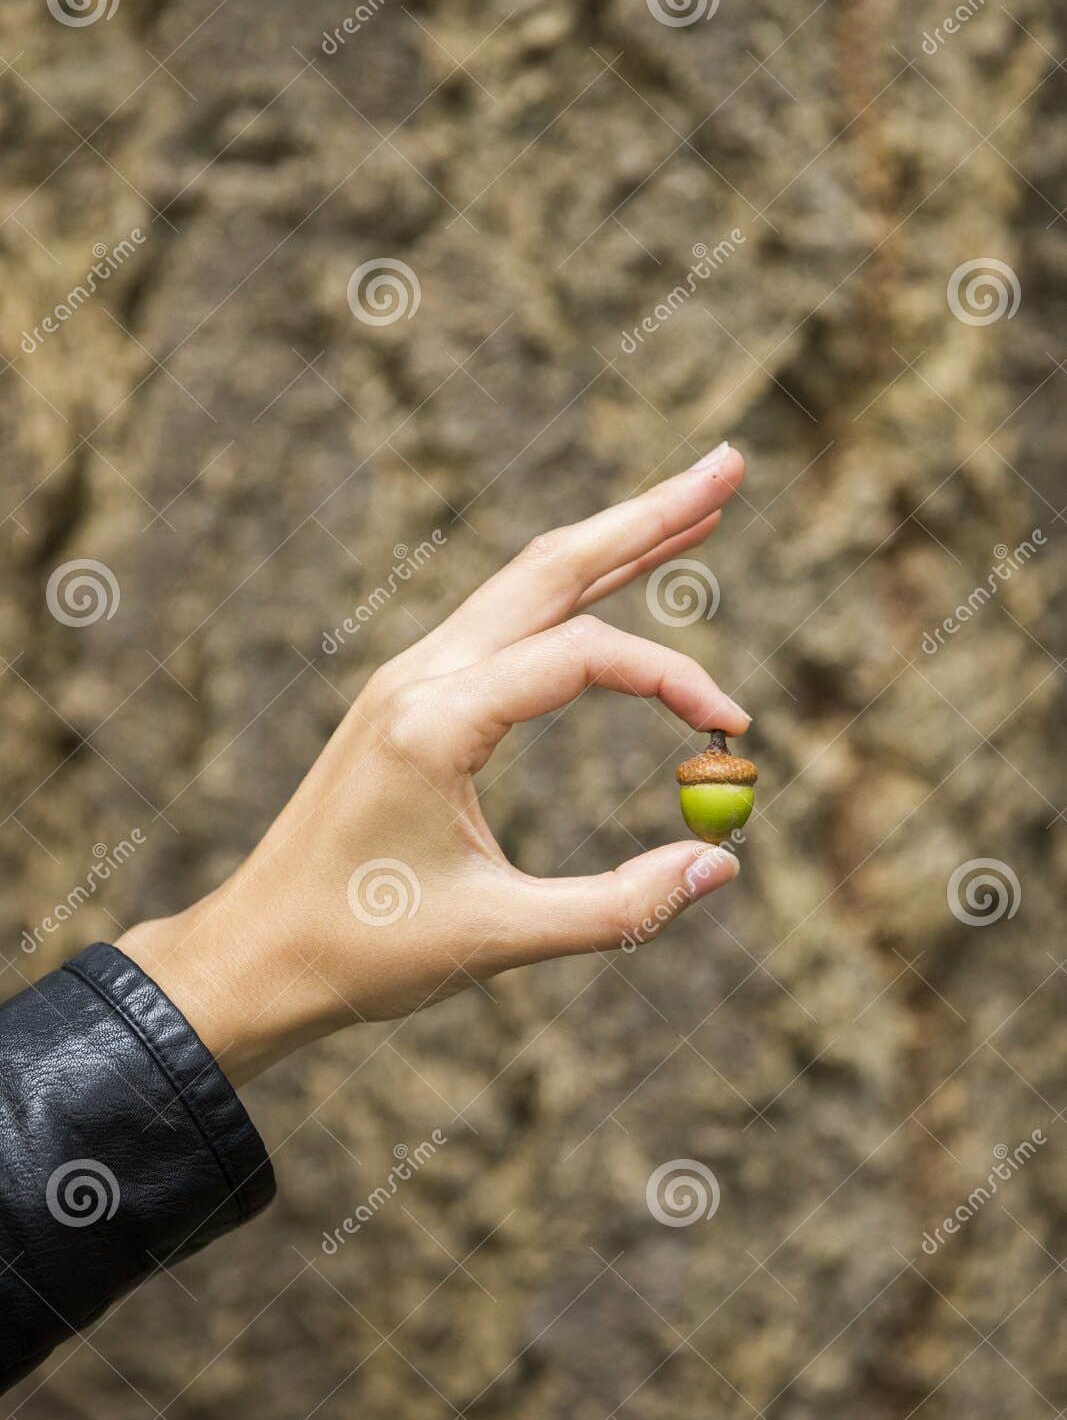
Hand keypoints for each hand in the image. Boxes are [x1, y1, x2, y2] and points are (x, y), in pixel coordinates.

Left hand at [118, 444, 750, 1082]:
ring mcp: (409, 678)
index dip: (673, 679)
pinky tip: (609, 584)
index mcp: (433, 723)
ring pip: (526, 582)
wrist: (254, 954)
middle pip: (552, 567)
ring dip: (610, 541)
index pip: (580, 657)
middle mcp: (418, 677)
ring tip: (692, 506)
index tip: (735, 730)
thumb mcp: (498, 937)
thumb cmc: (364, 951)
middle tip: (730, 464)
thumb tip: (722, 863)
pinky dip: (569, 593)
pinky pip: (503, 621)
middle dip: (647, 514)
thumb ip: (619, 905)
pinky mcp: (409, 697)